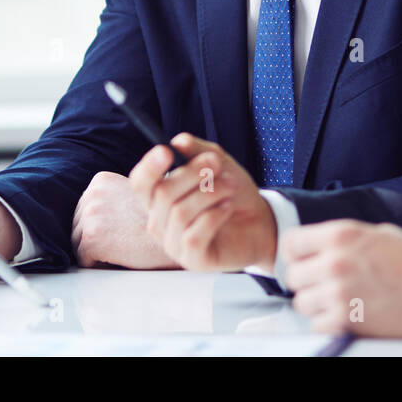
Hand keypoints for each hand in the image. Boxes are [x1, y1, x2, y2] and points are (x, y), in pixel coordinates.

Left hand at [71, 171, 179, 268]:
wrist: (179, 230)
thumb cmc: (163, 217)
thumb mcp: (137, 193)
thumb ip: (114, 197)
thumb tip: (98, 215)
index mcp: (100, 181)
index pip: (85, 208)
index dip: (100, 223)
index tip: (117, 230)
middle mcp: (92, 195)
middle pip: (78, 224)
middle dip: (95, 237)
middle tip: (120, 244)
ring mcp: (90, 216)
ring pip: (78, 243)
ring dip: (96, 252)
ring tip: (120, 252)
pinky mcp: (92, 239)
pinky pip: (84, 259)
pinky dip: (98, 264)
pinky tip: (119, 259)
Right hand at [129, 134, 276, 271]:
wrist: (261, 222)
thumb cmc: (234, 193)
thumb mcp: (218, 164)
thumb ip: (197, 151)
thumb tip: (178, 141)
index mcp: (159, 198)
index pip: (140, 183)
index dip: (149, 167)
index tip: (166, 151)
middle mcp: (160, 221)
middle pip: (162, 193)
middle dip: (191, 174)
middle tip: (214, 163)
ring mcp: (174, 243)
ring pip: (180, 212)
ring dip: (209, 193)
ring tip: (229, 186)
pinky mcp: (192, 259)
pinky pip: (194, 235)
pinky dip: (214, 215)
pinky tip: (227, 207)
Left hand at [281, 220, 401, 336]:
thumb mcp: (377, 233)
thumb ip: (344, 239)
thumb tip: (321, 246)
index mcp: (340, 235)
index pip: (291, 243)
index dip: (296, 255)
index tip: (303, 262)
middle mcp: (334, 261)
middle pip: (292, 276)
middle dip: (307, 282)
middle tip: (325, 285)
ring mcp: (338, 292)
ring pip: (302, 303)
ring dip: (317, 305)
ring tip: (340, 301)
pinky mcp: (346, 320)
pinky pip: (317, 324)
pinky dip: (329, 323)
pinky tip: (349, 315)